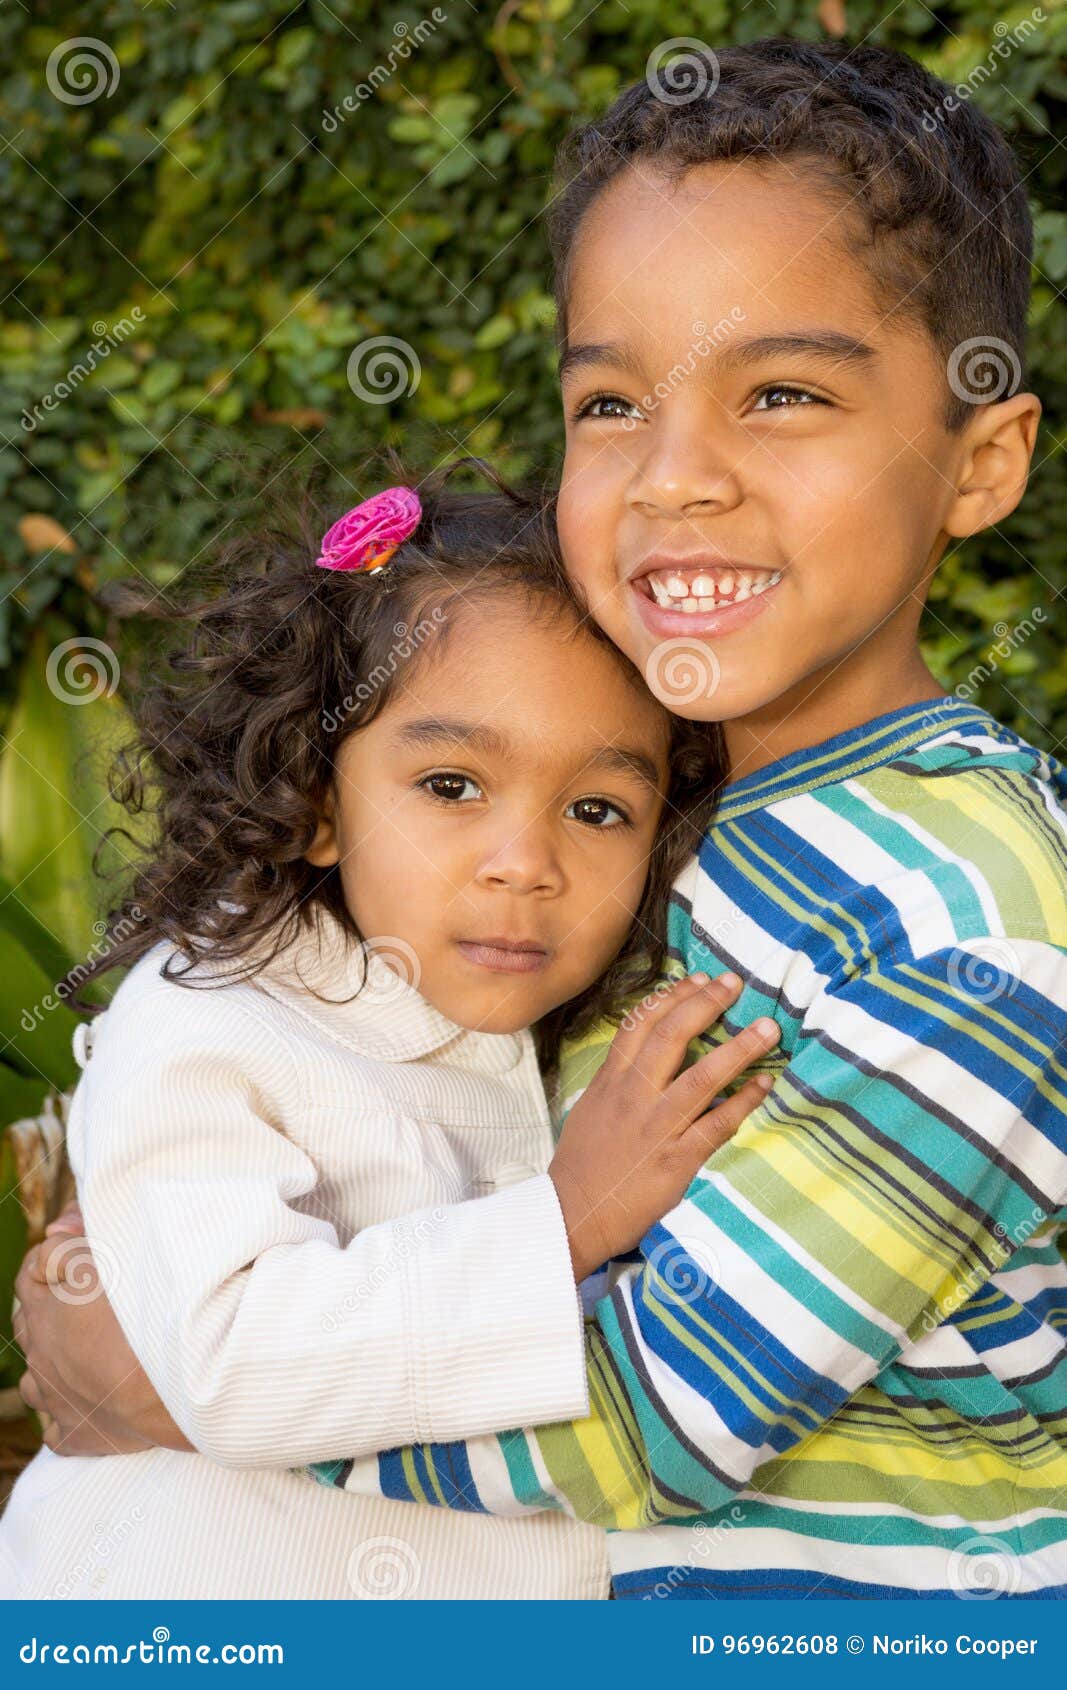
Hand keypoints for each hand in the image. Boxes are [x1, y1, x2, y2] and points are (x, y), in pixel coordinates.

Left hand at [13, 1210, 194, 1455]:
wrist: (166, 1387)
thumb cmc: (136, 1318)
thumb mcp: (101, 1262)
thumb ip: (67, 1244)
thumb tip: (53, 1232)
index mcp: (44, 1311)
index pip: (30, 1275)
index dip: (50, 1260)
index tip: (74, 1253)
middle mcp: (40, 1357)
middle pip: (30, 1327)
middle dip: (49, 1311)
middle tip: (86, 1300)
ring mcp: (55, 1400)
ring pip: (35, 1381)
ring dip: (51, 1365)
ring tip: (83, 1354)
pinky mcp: (75, 1435)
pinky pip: (56, 1429)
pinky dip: (67, 1414)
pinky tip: (88, 1403)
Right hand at [548, 972, 778, 1280]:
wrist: (573, 1213)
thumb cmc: (583, 1163)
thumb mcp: (592, 1107)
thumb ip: (620, 1078)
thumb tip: (648, 1052)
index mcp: (612, 1080)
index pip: (641, 1024)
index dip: (673, 997)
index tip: (699, 979)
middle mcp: (634, 1096)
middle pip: (672, 1037)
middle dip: (705, 1004)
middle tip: (734, 983)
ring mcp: (656, 1126)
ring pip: (701, 1077)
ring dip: (738, 1050)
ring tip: (766, 1028)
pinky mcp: (676, 1159)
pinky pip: (716, 1125)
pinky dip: (742, 1102)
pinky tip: (764, 1084)